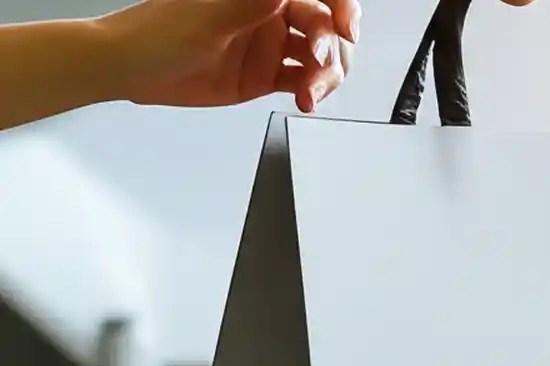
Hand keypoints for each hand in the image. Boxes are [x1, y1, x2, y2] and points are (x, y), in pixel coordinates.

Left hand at [102, 0, 359, 112]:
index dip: (342, 8)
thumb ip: (255, 1)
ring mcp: (269, 45)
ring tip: (310, 94)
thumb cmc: (157, 32)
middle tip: (319, 65)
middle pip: (326, 28)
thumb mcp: (210, 14)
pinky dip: (313, 91)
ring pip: (320, 57)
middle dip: (332, 48)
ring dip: (325, 76)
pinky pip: (304, 81)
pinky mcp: (265, 74)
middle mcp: (270, 14)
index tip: (347, 29)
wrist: (130, 70)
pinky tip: (307, 101)